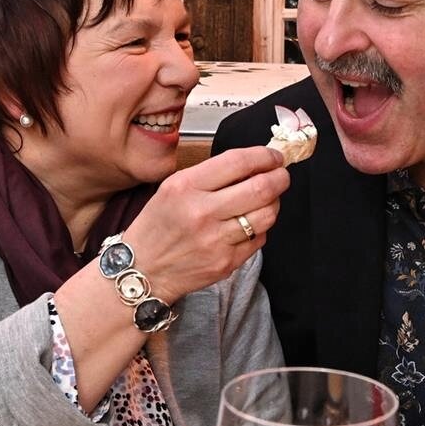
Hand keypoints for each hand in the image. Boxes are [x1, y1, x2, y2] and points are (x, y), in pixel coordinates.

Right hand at [121, 146, 288, 302]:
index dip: (265, 156)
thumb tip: (253, 164)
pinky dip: (261, 228)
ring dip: (274, 203)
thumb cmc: (158, 226)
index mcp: (186, 186)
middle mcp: (202, 212)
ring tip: (267, 199)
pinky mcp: (226, 262)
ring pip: (267, 215)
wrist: (143, 270)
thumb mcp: (172, 188)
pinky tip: (250, 224)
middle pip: (261, 188)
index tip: (273, 156)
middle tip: (281, 175)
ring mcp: (216, 240)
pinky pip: (260, 239)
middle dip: (280, 177)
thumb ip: (211, 174)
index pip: (238, 162)